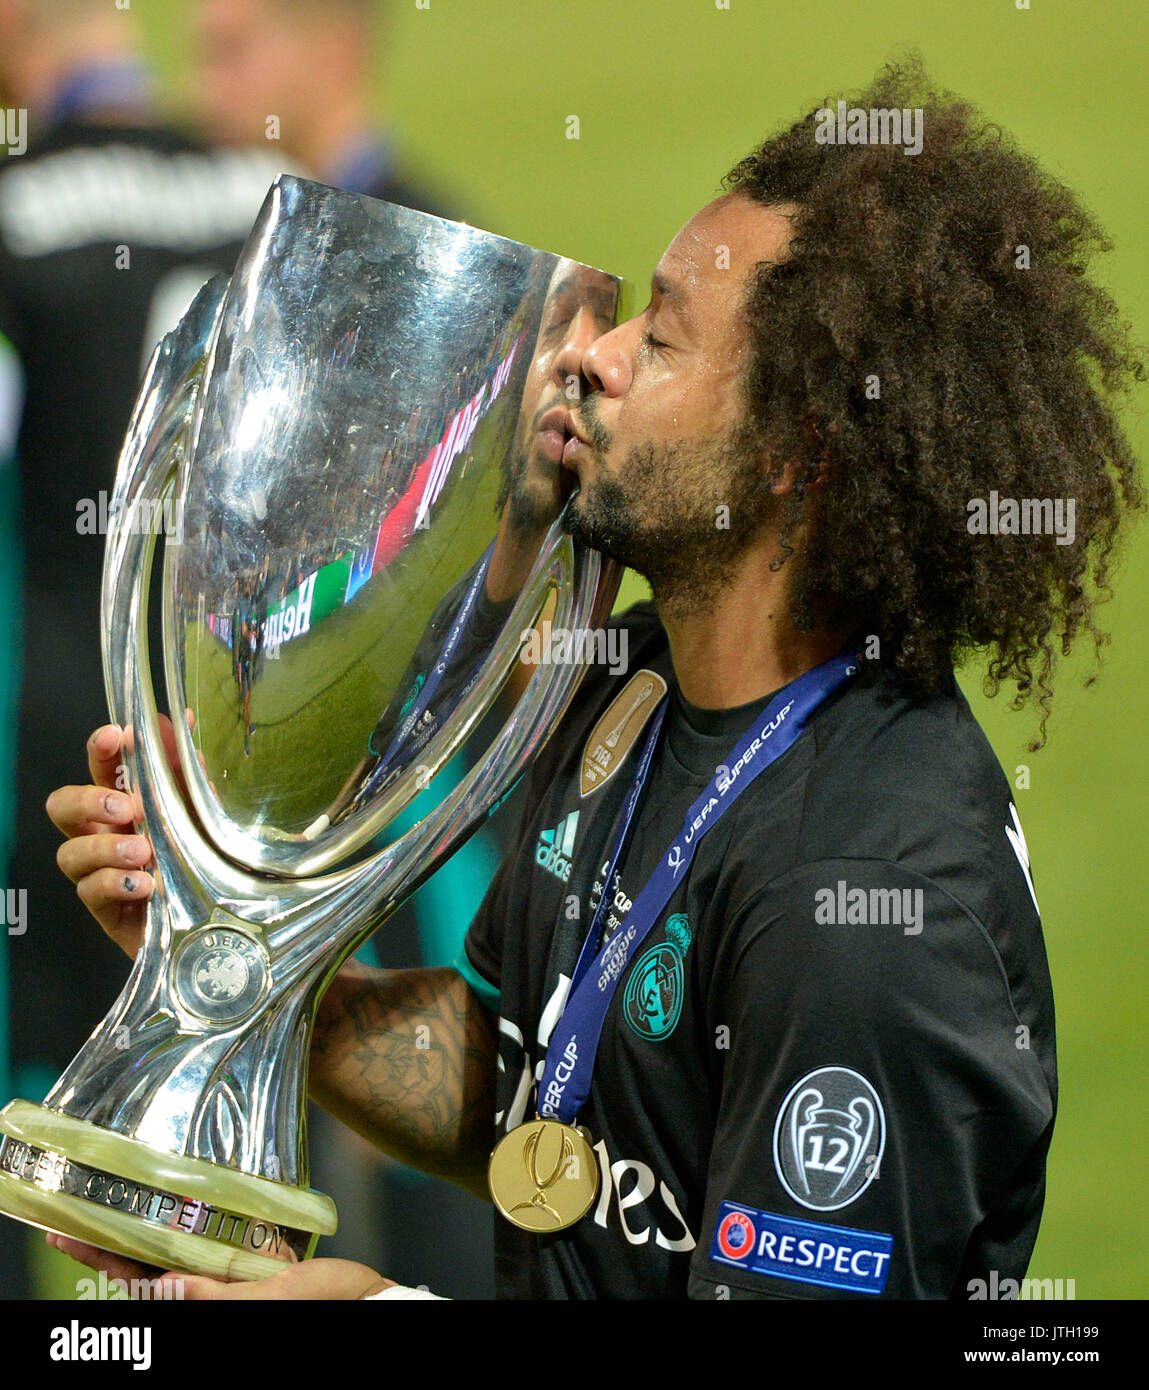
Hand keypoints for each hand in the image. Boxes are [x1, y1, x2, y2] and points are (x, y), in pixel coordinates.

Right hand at [46, 717, 186, 959]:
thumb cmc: (199, 860)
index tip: (115, 735)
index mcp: (124, 804)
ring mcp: (99, 873)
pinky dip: (115, 884)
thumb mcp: (199, 812)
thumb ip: (186, 771)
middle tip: (126, 807)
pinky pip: (89, 892)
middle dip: (88, 800)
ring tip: (143, 852)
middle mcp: (103, 835)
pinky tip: (146, 885)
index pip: (99, 769)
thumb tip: (179, 718)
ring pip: (70, 852)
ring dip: (105, 848)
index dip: (99, 749)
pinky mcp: (105, 909)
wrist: (213, 923)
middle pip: (62, 806)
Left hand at [47, 1233, 395, 1299]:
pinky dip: (181, 1226)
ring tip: (114, 1202)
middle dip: (107, 1241)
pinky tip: (174, 1204)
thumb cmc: (315, 1304)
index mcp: (202, 1304)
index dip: (97, 1256)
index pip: (135, 1280)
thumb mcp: (260, 1303)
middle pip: (142, 1265)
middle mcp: (206, 1292)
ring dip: (138, 1231)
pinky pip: (203, 1245)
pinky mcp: (246, 1265)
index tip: (62, 1234)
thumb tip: (160, 1286)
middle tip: (70, 1215)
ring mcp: (224, 1279)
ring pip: (167, 1254)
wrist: (361, 1299)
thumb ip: (209, 1297)